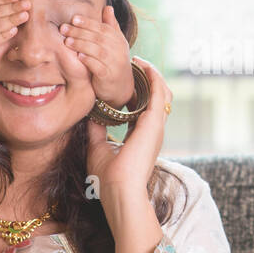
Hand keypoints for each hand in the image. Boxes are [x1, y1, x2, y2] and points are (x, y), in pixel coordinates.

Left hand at [60, 6, 133, 105]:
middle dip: (80, 32)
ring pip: (98, 51)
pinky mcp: (109, 77)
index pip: (103, 28)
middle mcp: (118, 51)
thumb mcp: (115, 43)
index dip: (88, 23)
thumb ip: (111, 26)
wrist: (121, 87)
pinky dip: (89, 61)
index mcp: (119, 40)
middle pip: (98, 38)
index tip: (74, 19)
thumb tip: (108, 7)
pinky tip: (79, 57)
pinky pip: (99, 67)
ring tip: (67, 41)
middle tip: (64, 29)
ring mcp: (115, 64)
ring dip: (82, 45)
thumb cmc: (114, 62)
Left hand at [85, 57, 170, 252]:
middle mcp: (153, 130)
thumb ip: (97, 131)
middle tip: (136, 63)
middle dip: (148, 80)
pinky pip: (159, 92)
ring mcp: (156, 126)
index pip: (144, 109)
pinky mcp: (155, 123)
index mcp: (142, 137)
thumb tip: (91, 115)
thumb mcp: (98, 148)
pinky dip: (153, 77)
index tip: (128, 78)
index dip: (138, 92)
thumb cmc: (109, 178)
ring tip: (140, 61)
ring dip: (153, 75)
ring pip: (162, 93)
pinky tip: (144, 65)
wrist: (119, 191)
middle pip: (157, 98)